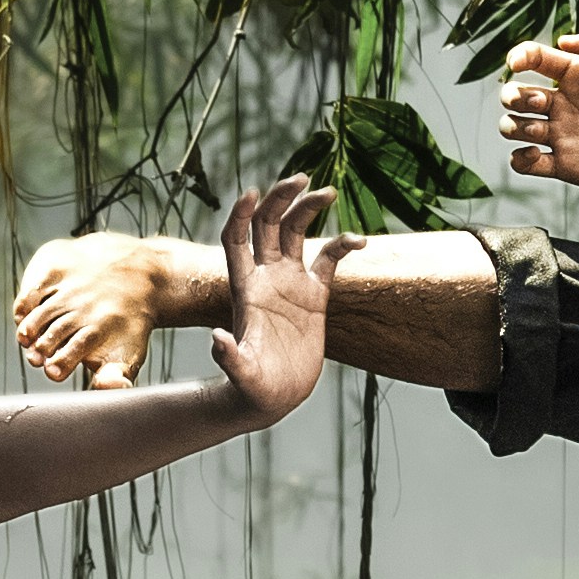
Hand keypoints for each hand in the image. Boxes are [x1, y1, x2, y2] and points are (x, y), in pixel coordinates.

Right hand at [11, 227, 197, 387]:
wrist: (134, 273)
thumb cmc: (124, 324)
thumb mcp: (129, 352)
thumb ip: (115, 377)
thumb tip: (106, 387)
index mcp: (105, 328)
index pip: (80, 346)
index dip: (62, 361)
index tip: (52, 372)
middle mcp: (88, 305)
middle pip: (58, 329)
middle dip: (43, 347)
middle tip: (36, 359)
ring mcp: (71, 287)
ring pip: (44, 311)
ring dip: (30, 329)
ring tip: (26, 341)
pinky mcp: (56, 268)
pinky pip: (34, 289)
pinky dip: (24, 306)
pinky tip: (23, 319)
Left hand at [205, 176, 342, 425]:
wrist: (274, 398)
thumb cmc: (252, 389)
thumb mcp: (240, 375)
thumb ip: (229, 358)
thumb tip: (217, 339)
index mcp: (246, 289)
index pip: (236, 240)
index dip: (240, 214)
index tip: (251, 193)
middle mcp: (266, 278)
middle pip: (268, 224)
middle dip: (281, 198)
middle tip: (302, 179)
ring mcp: (291, 285)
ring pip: (298, 233)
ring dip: (309, 208)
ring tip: (328, 192)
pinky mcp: (314, 297)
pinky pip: (329, 261)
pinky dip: (343, 245)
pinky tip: (360, 241)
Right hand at [496, 29, 578, 192]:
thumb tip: (563, 40)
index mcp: (578, 74)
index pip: (536, 59)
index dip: (519, 56)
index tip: (517, 62)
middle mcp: (566, 103)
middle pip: (516, 94)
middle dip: (514, 95)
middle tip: (540, 103)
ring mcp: (563, 135)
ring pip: (513, 127)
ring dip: (514, 126)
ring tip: (542, 131)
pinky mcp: (566, 165)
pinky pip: (525, 164)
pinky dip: (519, 160)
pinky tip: (536, 155)